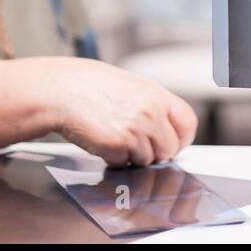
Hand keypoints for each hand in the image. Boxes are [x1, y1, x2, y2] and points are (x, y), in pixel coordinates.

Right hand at [45, 58, 197, 166]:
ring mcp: (135, 131)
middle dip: (155, 152)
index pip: (188, 124)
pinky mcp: (118, 146)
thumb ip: (155, 107)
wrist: (63, 90)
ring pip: (148, 161)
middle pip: (170, 149)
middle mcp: (150, 113)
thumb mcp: (133, 87)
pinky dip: (114, 159)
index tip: (173, 142)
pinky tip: (103, 141)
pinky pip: (124, 165)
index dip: (181, 138)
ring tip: (116, 136)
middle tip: (137, 142)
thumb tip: (169, 130)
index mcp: (157, 95)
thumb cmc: (93, 86)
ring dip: (133, 156)